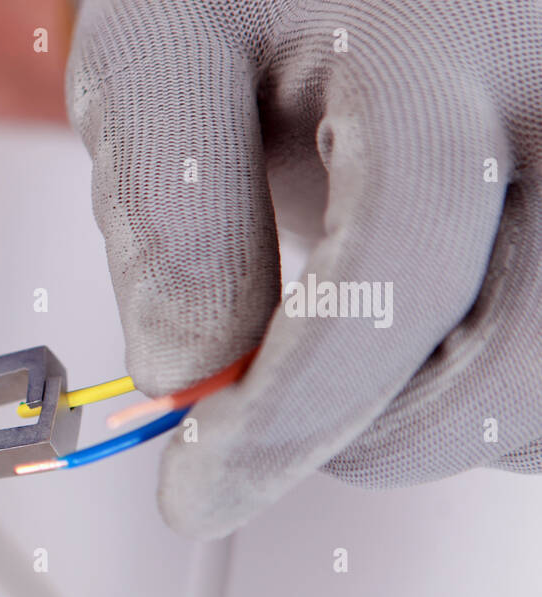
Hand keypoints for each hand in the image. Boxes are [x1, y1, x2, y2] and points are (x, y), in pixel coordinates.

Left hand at [68, 0, 541, 536]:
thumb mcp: (164, 56)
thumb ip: (170, 208)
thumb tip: (190, 373)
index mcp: (431, 43)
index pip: (398, 258)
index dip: (294, 401)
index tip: (201, 479)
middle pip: (521, 346)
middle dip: (375, 436)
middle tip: (263, 441)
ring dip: (444, 430)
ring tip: (337, 380)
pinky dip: (494, 411)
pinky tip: (417, 367)